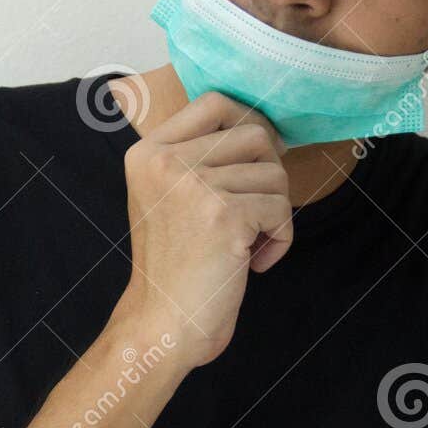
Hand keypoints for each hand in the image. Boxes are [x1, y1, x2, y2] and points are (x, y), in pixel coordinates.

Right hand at [113, 91, 292, 367]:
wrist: (162, 324)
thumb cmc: (174, 267)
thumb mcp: (168, 197)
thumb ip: (199, 157)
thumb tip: (267, 131)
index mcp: (147, 151)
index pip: (216, 102)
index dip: (250, 126)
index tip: (257, 163)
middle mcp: (164, 160)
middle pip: (255, 134)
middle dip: (269, 175)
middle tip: (256, 213)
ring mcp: (192, 184)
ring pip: (274, 172)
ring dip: (274, 213)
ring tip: (248, 244)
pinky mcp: (223, 214)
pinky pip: (280, 209)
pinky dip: (280, 239)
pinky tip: (254, 262)